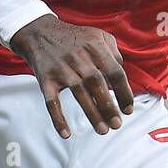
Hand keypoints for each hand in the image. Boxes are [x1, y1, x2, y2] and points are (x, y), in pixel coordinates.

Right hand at [9, 14, 134, 138]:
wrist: (40, 32)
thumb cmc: (75, 38)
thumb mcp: (98, 36)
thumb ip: (114, 54)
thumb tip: (122, 80)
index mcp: (95, 47)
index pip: (115, 71)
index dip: (124, 92)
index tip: (128, 110)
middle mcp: (78, 57)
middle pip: (97, 83)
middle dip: (108, 106)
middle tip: (116, 125)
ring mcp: (61, 68)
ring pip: (78, 93)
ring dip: (91, 114)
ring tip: (103, 130)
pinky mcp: (45, 79)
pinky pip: (51, 101)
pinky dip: (58, 118)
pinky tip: (66, 134)